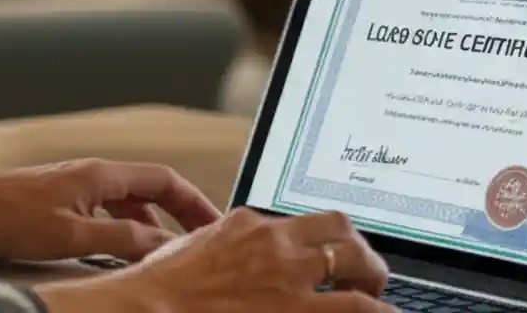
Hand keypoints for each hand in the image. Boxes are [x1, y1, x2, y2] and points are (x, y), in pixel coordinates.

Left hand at [0, 159, 220, 261]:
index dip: (195, 203)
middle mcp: (95, 174)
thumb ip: (121, 237)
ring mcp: (79, 186)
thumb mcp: (71, 235)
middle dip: (181, 214)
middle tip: (202, 240)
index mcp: (103, 174)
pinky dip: (128, 228)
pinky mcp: (64, 200)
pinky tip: (127, 250)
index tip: (216, 224)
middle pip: (153, 189)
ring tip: (170, 252)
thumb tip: (161, 244)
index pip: (166, 180)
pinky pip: (110, 211)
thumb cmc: (9, 217)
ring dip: (154, 224)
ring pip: (131, 202)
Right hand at [37, 208, 395, 312]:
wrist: (146, 308)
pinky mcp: (294, 310)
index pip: (301, 222)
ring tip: (379, 302)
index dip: (325, 238)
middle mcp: (276, 244)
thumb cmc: (159, 289)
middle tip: (367, 273)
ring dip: (373, 285)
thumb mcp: (196, 251)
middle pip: (340, 231)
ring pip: (357, 271)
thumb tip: (239, 262)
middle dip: (360, 250)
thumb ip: (228, 249)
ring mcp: (289, 279)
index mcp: (248, 225)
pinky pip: (349, 310)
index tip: (332, 253)